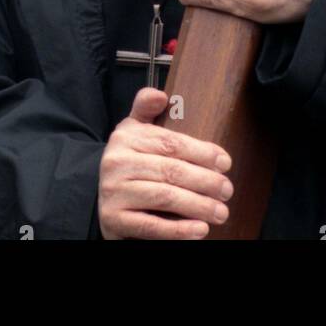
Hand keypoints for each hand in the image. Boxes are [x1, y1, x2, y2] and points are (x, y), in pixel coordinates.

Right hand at [98, 88, 232, 239]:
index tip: (225, 163)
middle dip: (205, 181)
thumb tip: (161, 95)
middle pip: (170, 170)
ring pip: (164, 197)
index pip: (170, 143)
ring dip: (198, 206)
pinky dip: (178, 230)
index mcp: (126, 138)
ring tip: (220, 212)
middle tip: (227, 190)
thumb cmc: (127, 161)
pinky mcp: (114, 220)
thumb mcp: (132, 130)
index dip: (201, 152)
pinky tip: (200, 230)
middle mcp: (116, 163)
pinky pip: (151, 226)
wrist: (98, 194)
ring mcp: (113, 193)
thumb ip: (145, 108)